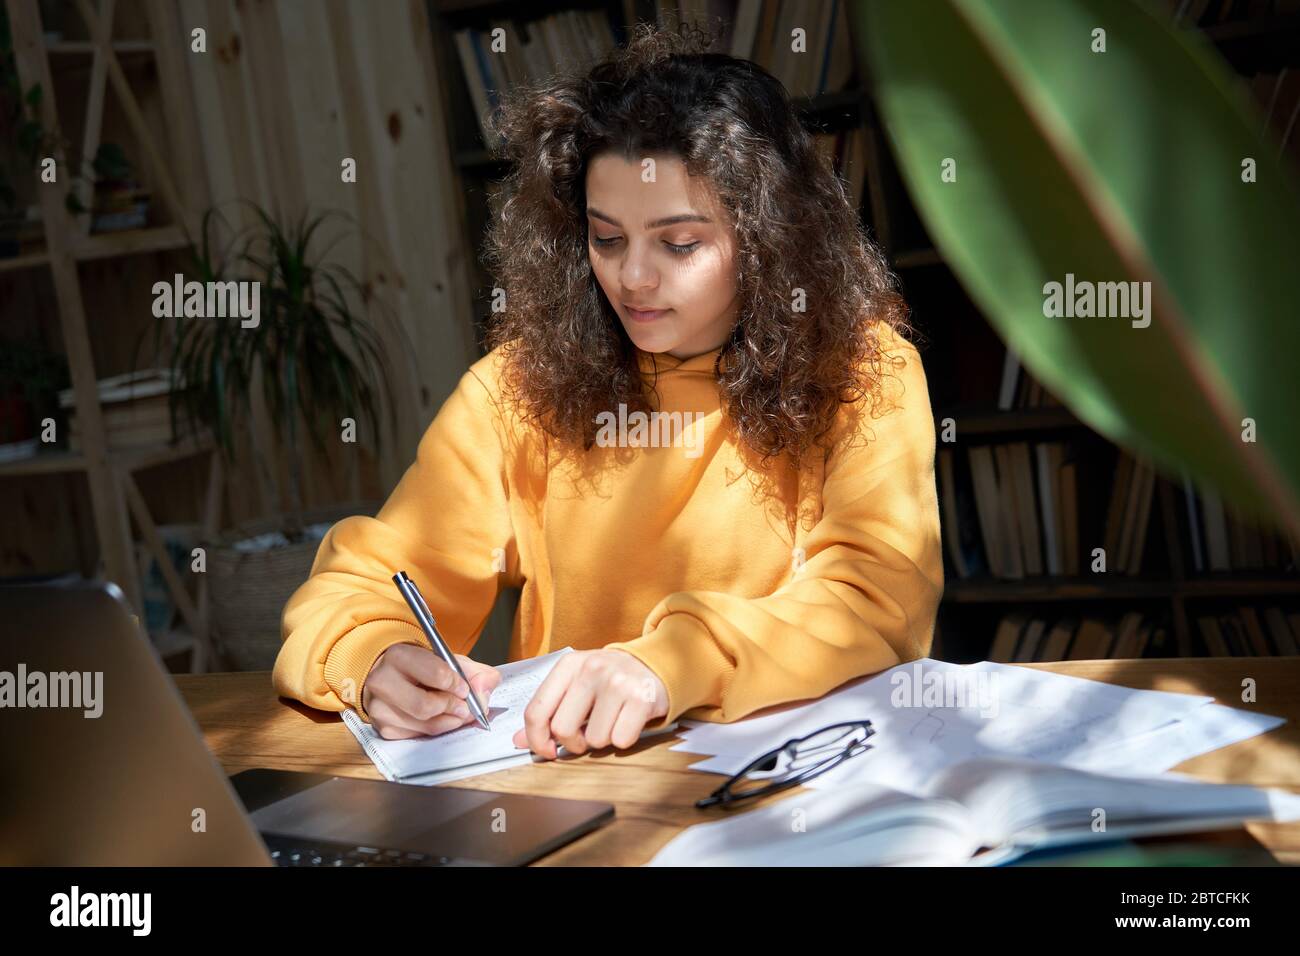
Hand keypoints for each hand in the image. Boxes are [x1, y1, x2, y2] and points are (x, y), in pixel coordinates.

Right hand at [362, 644, 501, 740]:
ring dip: (449, 721)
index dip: (456, 684)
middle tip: (465, 708)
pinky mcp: (383, 728)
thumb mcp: (451, 661)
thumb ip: (476, 673)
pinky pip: (418, 736)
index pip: (435, 674)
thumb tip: (483, 694)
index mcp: (399, 656)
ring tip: (457, 713)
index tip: (465, 689)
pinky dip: (436, 729)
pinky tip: (440, 718)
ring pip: (424, 724)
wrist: (396, 674)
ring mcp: (379, 707)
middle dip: (452, 708)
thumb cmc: (424, 667)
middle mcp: (382, 681)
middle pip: (425, 706)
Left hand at [512, 649, 667, 758]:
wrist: (655, 664)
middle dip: (573, 743)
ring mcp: (618, 682)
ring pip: (594, 739)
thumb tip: (519, 741)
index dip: (536, 739)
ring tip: (611, 721)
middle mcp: (592, 669)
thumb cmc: (610, 679)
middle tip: (585, 736)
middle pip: (562, 729)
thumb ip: (548, 711)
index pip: (537, 711)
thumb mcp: (576, 685)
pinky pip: (621, 740)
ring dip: (602, 740)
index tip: (547, 750)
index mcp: (569, 665)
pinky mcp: (642, 698)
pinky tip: (628, 722)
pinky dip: (624, 739)